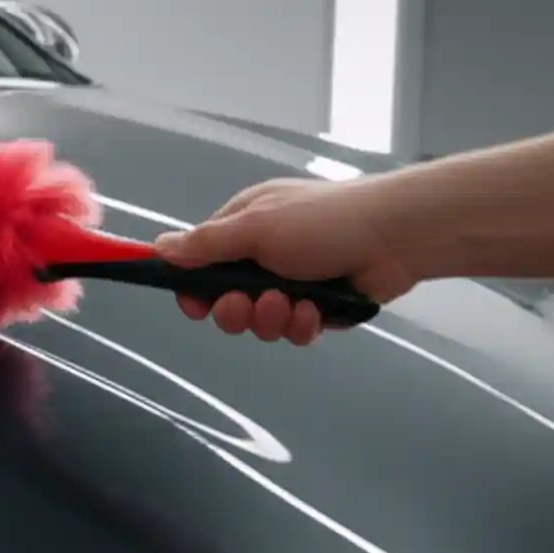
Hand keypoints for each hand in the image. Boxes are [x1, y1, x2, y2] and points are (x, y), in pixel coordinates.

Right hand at [154, 177, 412, 344]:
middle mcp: (264, 256)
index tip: (195, 306)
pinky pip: (295, 330)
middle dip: (236, 310)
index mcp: (244, 227)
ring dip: (272, 319)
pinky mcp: (321, 307)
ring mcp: (293, 283)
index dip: (194, 290)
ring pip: (261, 322)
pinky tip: (316, 313)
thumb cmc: (321, 222)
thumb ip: (206, 244)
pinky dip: (302, 326)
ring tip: (293, 304)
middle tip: (247, 305)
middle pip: (227, 301)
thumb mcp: (255, 227)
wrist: (395, 236)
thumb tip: (158, 247)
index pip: (201, 264)